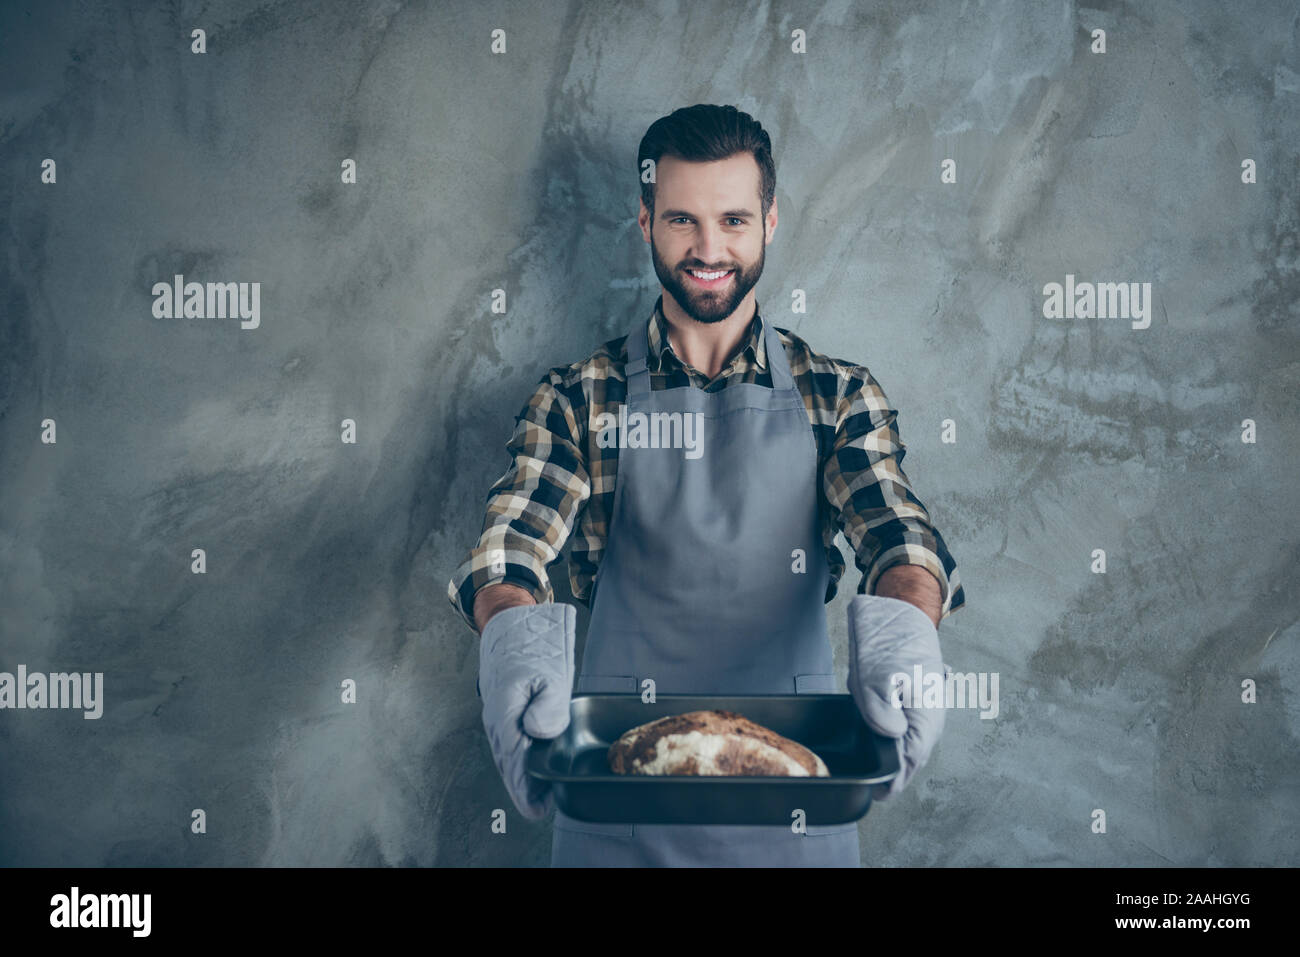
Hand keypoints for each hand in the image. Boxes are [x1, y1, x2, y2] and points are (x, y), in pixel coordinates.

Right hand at [477, 602, 575, 819]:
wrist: (511, 625)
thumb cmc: (533, 647)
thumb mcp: (550, 673)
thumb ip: (548, 706)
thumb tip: (539, 734)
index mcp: (506, 712)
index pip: (515, 761)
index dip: (526, 788)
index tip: (537, 809)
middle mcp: (496, 719)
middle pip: (508, 764)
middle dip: (522, 789)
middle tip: (539, 810)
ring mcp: (496, 716)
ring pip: (506, 755)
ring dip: (518, 777)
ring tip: (535, 796)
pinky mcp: (501, 711)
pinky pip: (506, 743)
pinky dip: (515, 760)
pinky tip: (527, 766)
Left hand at [847, 594, 946, 800]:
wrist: (900, 614)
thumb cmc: (886, 645)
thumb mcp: (875, 678)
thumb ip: (880, 711)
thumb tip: (892, 736)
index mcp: (926, 718)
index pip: (911, 762)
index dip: (893, 783)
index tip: (877, 796)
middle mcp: (932, 718)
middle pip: (913, 756)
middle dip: (895, 773)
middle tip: (873, 789)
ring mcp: (928, 709)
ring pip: (912, 742)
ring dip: (897, 755)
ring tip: (879, 771)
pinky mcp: (918, 700)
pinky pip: (910, 726)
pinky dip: (898, 737)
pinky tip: (885, 741)